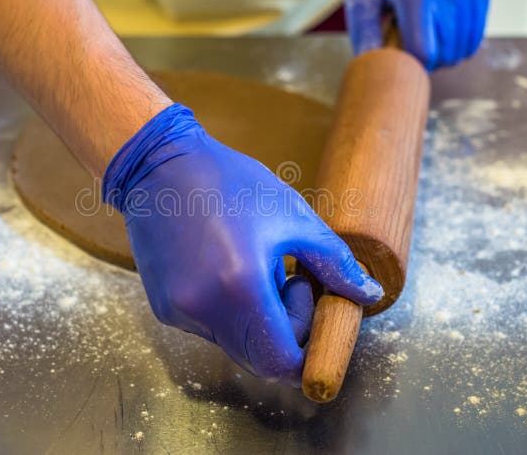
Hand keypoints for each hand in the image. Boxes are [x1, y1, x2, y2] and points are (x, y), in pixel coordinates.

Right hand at [104, 104, 383, 384]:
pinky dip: (229, 311)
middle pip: (260, 359)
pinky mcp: (164, 308)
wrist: (158, 165)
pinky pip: (210, 328)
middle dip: (284, 331)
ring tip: (253, 266)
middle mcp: (204, 309)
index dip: (306, 345)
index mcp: (240, 287)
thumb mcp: (292, 216)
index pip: (282, 361)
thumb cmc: (228, 182)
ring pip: (236, 344)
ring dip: (257, 320)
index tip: (308, 299)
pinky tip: (225, 267)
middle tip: (286, 280)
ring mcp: (179, 312)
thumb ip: (335, 264)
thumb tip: (368, 294)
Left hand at [345, 0, 488, 70]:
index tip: (399, 61)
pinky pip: (474, 39)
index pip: (422, 49)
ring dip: (444, 57)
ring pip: (462, 49)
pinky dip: (458, 47)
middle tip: (409, 51)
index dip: (411, 66)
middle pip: (445, 52)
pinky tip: (441, 36)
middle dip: (427, 63)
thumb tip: (373, 71)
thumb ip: (364, 34)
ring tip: (425, 42)